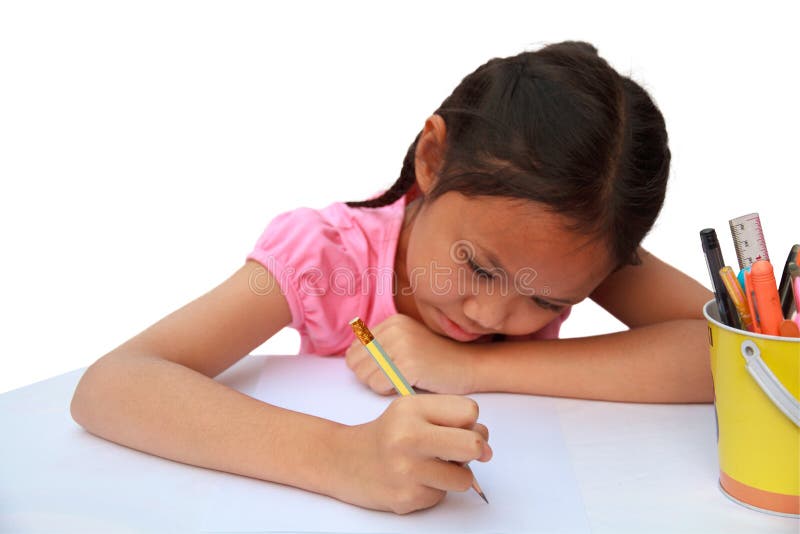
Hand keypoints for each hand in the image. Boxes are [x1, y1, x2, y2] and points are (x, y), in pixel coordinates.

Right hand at [332, 395, 491, 513]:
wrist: (343, 461)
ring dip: (455, 474)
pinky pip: (443, 495)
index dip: (468, 422)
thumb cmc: (387, 434)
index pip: (470, 411)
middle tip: (459, 452)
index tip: (454, 427)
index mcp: (411, 409)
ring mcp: (406, 471)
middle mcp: (407, 437)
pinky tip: (414, 480)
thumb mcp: (412, 410)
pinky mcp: (406, 498)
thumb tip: (487, 450)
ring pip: (464, 478)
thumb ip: (452, 420)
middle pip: (473, 445)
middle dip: (475, 450)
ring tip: (431, 466)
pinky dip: (434, 489)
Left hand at [345, 314, 475, 394]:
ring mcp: (400, 345)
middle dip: (371, 377)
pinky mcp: (407, 364)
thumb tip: (349, 356)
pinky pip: (378, 386)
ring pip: (365, 376)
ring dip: (380, 386)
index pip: (354, 351)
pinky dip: (389, 391)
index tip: (388, 371)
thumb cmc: (438, 361)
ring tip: (402, 380)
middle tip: (394, 379)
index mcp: (391, 322)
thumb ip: (380, 345)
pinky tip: (407, 385)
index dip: (367, 368)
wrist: (470, 365)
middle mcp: (393, 329)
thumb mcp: (408, 341)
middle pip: (355, 364)